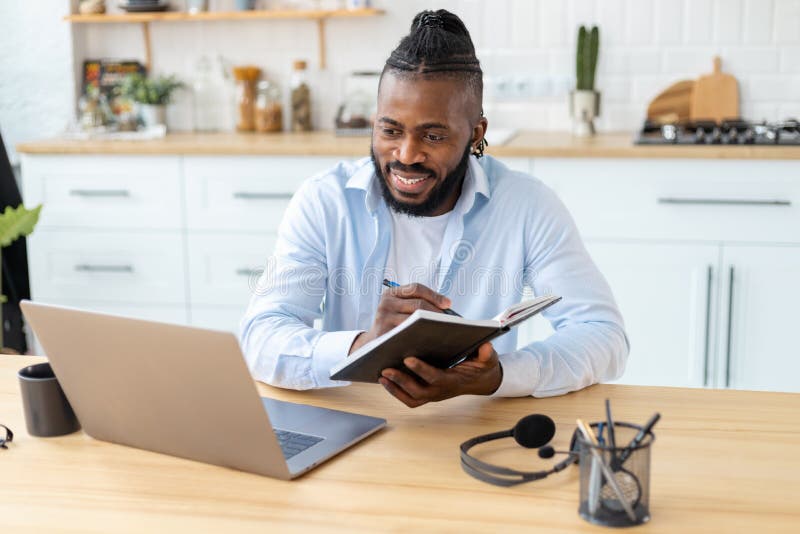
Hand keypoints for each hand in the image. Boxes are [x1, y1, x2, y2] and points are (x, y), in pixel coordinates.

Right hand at [348, 283, 451, 354]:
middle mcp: (386, 303)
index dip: (434, 295)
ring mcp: (383, 319)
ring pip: (415, 320)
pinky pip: (408, 334)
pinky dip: (422, 336)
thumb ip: (415, 303)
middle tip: (450, 320)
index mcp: (391, 293)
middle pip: (418, 304)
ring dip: (432, 324)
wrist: (371, 345)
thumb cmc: (392, 325)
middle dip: (436, 312)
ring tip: (445, 329)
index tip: (448, 304)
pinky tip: (433, 340)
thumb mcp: (397, 309)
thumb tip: (446, 306)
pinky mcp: (384, 335)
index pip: (416, 288)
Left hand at [378, 342, 502, 407]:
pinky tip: (385, 380)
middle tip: (385, 369)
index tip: (408, 359)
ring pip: (411, 398)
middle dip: (401, 381)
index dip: (421, 370)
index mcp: (453, 380)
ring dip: (395, 389)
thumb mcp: (488, 358)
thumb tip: (485, 346)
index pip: (435, 377)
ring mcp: (434, 394)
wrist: (481, 380)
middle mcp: (441, 391)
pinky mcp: (428, 394)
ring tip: (382, 375)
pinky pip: (410, 399)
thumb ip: (487, 354)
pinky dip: (396, 392)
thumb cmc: (482, 366)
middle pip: (418, 391)